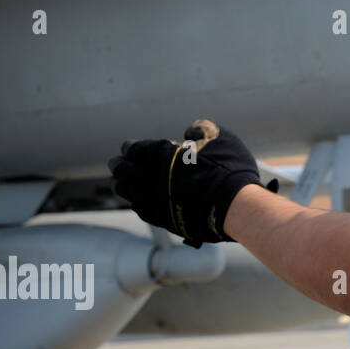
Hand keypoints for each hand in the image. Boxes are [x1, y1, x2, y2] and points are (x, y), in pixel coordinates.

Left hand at [107, 120, 276, 246]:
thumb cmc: (227, 168)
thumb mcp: (218, 137)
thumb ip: (199, 130)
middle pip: (120, 169)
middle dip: (119, 165)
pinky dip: (139, 201)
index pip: (132, 148)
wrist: (232, 205)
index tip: (133, 148)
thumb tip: (190, 132)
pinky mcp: (158, 218)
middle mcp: (146, 176)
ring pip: (123, 191)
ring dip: (125, 184)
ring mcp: (149, 199)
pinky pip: (139, 208)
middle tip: (118, 163)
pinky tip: (147, 198)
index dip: (132, 147)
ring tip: (129, 182)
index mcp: (157, 153)